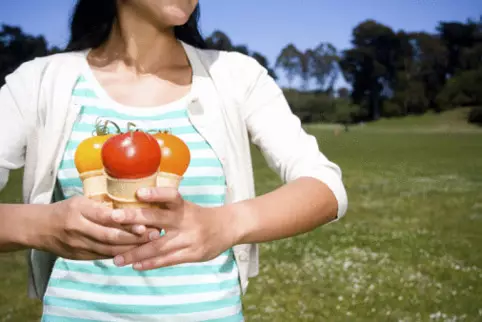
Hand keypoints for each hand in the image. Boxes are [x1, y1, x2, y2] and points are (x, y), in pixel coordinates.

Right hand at [39, 196, 155, 259]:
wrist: (39, 228)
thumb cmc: (65, 209)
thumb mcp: (81, 201)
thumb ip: (101, 206)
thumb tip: (130, 206)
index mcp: (79, 210)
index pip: (106, 216)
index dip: (126, 221)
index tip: (145, 223)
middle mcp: (78, 228)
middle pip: (110, 236)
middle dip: (134, 237)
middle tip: (154, 234)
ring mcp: (78, 245)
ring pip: (109, 249)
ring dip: (131, 248)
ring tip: (149, 244)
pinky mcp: (79, 256)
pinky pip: (103, 256)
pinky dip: (120, 254)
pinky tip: (135, 252)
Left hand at [110, 187, 236, 269]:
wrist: (228, 227)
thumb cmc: (199, 216)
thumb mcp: (186, 207)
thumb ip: (165, 208)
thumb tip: (134, 208)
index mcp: (183, 206)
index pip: (170, 196)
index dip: (156, 194)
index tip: (138, 192)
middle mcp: (185, 220)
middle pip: (158, 218)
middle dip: (134, 218)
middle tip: (113, 218)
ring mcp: (189, 238)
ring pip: (158, 246)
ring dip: (135, 253)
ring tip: (115, 259)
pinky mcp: (193, 254)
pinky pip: (168, 260)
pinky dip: (150, 263)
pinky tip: (135, 265)